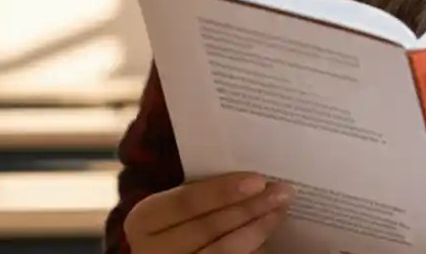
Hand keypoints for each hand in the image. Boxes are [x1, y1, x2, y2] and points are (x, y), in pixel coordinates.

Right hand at [123, 171, 293, 252]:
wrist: (167, 252)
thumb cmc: (179, 220)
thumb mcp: (178, 205)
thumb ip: (205, 193)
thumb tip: (255, 179)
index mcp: (144, 220)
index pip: (185, 202)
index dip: (222, 191)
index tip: (258, 180)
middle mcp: (151, 250)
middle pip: (207, 228)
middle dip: (249, 209)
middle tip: (281, 193)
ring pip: (221, 253)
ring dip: (257, 231)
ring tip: (280, 212)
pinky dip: (252, 252)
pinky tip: (269, 240)